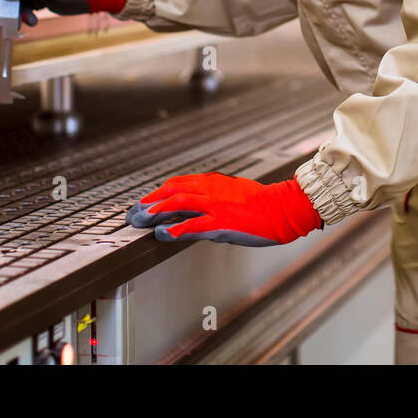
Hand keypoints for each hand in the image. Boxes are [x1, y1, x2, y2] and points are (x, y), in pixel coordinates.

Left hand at [125, 173, 322, 246]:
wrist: (284, 208)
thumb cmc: (263, 204)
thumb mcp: (235, 194)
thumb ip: (215, 199)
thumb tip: (198, 213)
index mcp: (214, 182)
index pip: (178, 184)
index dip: (158, 193)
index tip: (145, 202)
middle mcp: (211, 190)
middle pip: (171, 191)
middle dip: (149, 202)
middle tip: (134, 213)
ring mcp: (215, 205)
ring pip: (176, 204)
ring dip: (155, 212)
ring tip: (140, 222)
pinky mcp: (221, 222)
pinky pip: (191, 226)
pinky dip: (173, 230)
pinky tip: (162, 235)